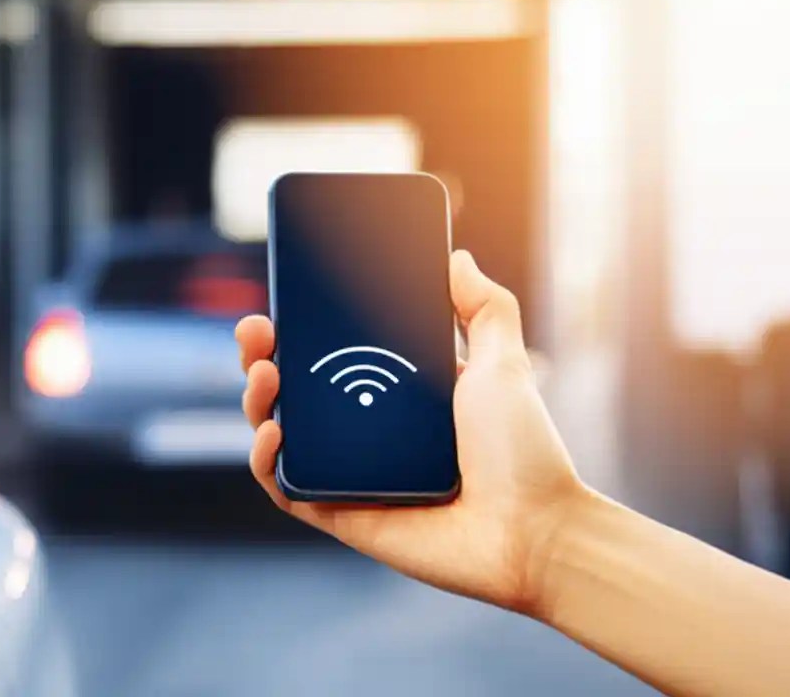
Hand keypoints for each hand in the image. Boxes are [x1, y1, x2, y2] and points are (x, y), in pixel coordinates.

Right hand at [235, 250, 585, 616]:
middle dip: (263, 356)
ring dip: (256, 401)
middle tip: (256, 331)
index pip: (335, 355)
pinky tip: (272, 431)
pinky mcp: (342, 515)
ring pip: (281, 434)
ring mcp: (352, 474)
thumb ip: (485, 308)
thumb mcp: (505, 364)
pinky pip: (287, 488)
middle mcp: (369, 432)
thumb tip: (455, 257)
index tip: (282, 299)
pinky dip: (265, 461)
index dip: (300, 329)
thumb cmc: (525, 454)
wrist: (534, 533)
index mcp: (400, 395)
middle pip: (295, 390)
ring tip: (264, 375)